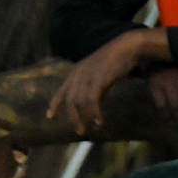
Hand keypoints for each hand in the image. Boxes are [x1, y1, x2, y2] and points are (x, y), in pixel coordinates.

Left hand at [48, 29, 167, 134]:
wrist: (128, 47)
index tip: (49, 116)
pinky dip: (94, 112)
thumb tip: (92, 105)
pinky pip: (92, 99)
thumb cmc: (116, 61)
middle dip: (73, 117)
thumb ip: (93, 88)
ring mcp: (88, 76)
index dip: (54, 104)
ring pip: (79, 101)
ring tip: (92, 128)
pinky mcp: (99, 78)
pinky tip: (98, 121)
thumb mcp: (99, 74)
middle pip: (70, 100)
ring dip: (85, 117)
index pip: (61, 90)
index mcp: (76, 72)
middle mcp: (78, 74)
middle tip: (79, 131)